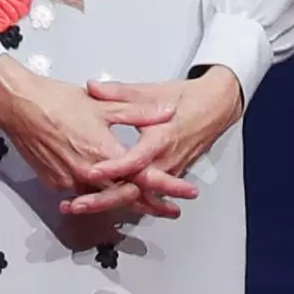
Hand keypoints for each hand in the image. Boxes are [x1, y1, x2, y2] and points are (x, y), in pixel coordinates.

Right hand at [0, 57, 192, 216]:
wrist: (18, 106)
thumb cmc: (58, 101)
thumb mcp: (102, 104)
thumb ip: (138, 111)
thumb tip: (168, 112)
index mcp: (104, 154)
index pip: (143, 178)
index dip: (167, 187)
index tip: (185, 195)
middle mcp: (88, 175)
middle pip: (127, 197)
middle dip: (152, 205)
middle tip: (170, 209)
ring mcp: (70, 182)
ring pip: (105, 199)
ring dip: (126, 202)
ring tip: (146, 205)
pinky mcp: (56, 183)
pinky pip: (85, 194)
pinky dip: (100, 196)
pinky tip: (109, 193)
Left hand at [81, 64, 246, 198]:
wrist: (215, 107)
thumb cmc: (187, 99)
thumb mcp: (152, 91)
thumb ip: (119, 93)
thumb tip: (93, 87)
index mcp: (162, 137)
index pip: (136, 159)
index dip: (115, 167)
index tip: (93, 171)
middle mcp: (165, 161)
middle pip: (134, 188)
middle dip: (104, 199)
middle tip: (77, 204)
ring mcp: (167, 173)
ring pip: (137, 196)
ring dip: (108, 203)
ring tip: (80, 207)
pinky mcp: (167, 178)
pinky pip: (144, 195)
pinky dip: (123, 202)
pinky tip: (100, 206)